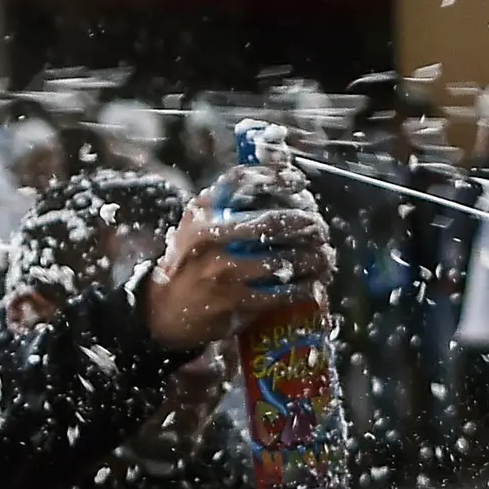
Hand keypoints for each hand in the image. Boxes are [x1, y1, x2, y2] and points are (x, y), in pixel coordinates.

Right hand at [142, 189, 333, 348]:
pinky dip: (304, 288)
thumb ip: (226, 207)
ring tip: (324, 257)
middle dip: (306, 224)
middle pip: (273, 221)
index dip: (276, 177)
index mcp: (203, 212)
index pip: (243, 180)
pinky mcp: (235, 301)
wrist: (164, 311)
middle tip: (320, 228)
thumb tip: (277, 188)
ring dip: (313, 258)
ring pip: (283, 260)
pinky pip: (281, 292)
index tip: (299, 183)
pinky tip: (314, 284)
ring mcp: (224, 270)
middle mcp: (211, 237)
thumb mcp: (196, 226)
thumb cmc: (189, 264)